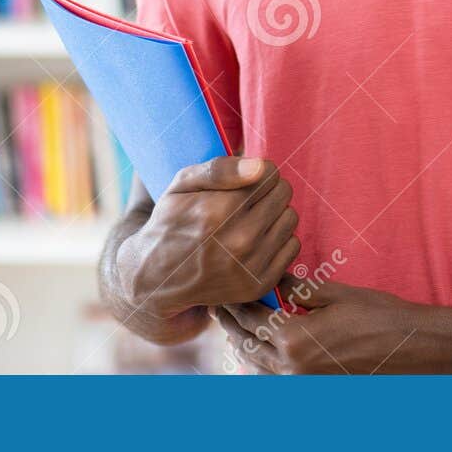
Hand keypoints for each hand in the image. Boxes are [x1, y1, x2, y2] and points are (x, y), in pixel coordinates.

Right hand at [115, 157, 298, 314]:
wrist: (158, 280)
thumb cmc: (171, 224)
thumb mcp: (180, 186)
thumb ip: (219, 169)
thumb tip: (259, 167)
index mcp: (218, 211)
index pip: (270, 175)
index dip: (259, 173)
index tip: (245, 182)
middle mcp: (239, 240)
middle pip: (283, 194)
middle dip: (268, 191)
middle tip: (247, 201)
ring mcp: (251, 266)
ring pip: (291, 218)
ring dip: (275, 215)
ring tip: (250, 220)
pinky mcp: (260, 284)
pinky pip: (293, 246)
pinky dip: (278, 240)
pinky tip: (255, 242)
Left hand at [216, 277, 433, 374]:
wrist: (412, 348)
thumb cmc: (379, 316)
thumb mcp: (336, 294)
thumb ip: (300, 289)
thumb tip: (276, 280)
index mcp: (295, 340)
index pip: (253, 320)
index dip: (236, 305)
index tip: (224, 292)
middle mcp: (294, 367)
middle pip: (250, 346)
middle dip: (233, 326)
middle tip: (220, 309)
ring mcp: (305, 383)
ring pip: (260, 367)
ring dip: (246, 345)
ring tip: (236, 328)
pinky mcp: (316, 388)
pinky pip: (278, 378)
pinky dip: (264, 363)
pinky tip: (265, 350)